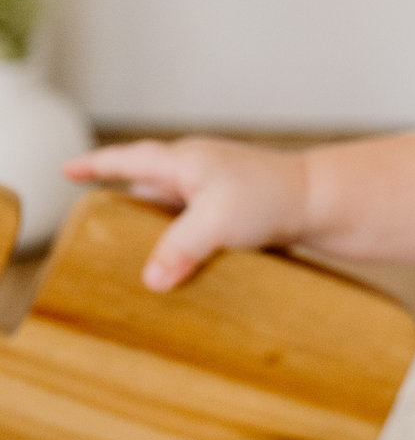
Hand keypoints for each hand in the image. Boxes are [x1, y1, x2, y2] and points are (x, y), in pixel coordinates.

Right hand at [64, 138, 311, 290]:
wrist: (322, 201)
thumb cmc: (271, 199)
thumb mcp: (217, 223)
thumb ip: (179, 249)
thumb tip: (150, 280)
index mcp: (185, 161)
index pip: (128, 159)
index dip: (96, 166)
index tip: (66, 170)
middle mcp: (198, 169)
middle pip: (146, 181)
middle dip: (120, 198)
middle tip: (93, 221)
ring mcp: (217, 187)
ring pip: (170, 204)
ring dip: (151, 222)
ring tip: (129, 251)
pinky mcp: (235, 209)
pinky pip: (193, 221)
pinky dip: (179, 237)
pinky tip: (177, 262)